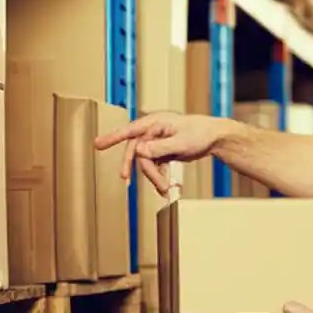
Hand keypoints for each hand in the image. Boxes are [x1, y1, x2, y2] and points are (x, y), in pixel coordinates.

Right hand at [94, 112, 231, 193]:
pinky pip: (153, 165)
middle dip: (137, 168)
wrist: (214, 137)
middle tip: (126, 181)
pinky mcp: (161, 150)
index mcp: (155, 122)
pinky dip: (157, 176)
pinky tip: (164, 185)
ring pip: (145, 161)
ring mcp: (157, 141)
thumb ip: (159, 148)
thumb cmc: (200, 134)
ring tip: (163, 189)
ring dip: (152, 176)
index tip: (97, 144)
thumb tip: (139, 151)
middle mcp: (153, 130)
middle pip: (136, 151)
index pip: (130, 131)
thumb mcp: (180, 142)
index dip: (112, 138)